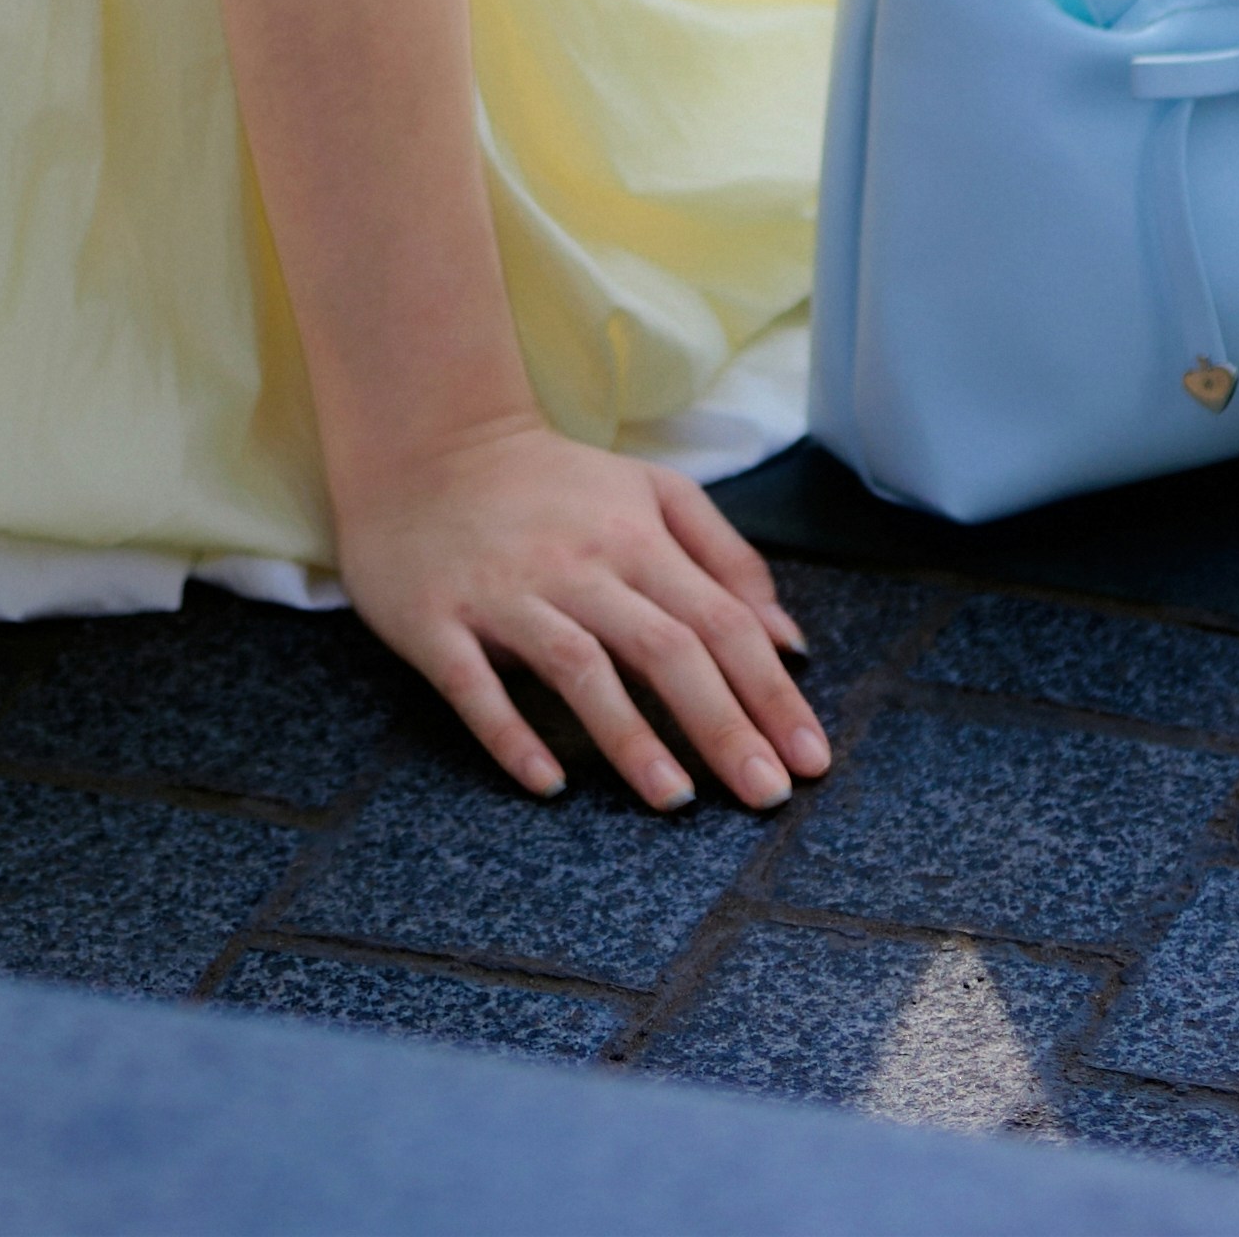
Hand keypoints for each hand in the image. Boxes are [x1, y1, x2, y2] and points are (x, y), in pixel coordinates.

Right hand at [331, 414, 832, 813]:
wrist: (428, 440)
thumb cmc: (554, 484)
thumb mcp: (649, 493)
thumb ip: (725, 558)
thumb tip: (790, 643)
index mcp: (635, 535)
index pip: (720, 620)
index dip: (769, 690)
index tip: (810, 758)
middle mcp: (577, 563)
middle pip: (663, 647)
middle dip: (722, 725)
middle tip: (768, 796)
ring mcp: (504, 591)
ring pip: (578, 666)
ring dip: (629, 735)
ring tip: (676, 799)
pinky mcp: (435, 616)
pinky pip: (473, 682)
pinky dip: (510, 732)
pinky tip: (548, 782)